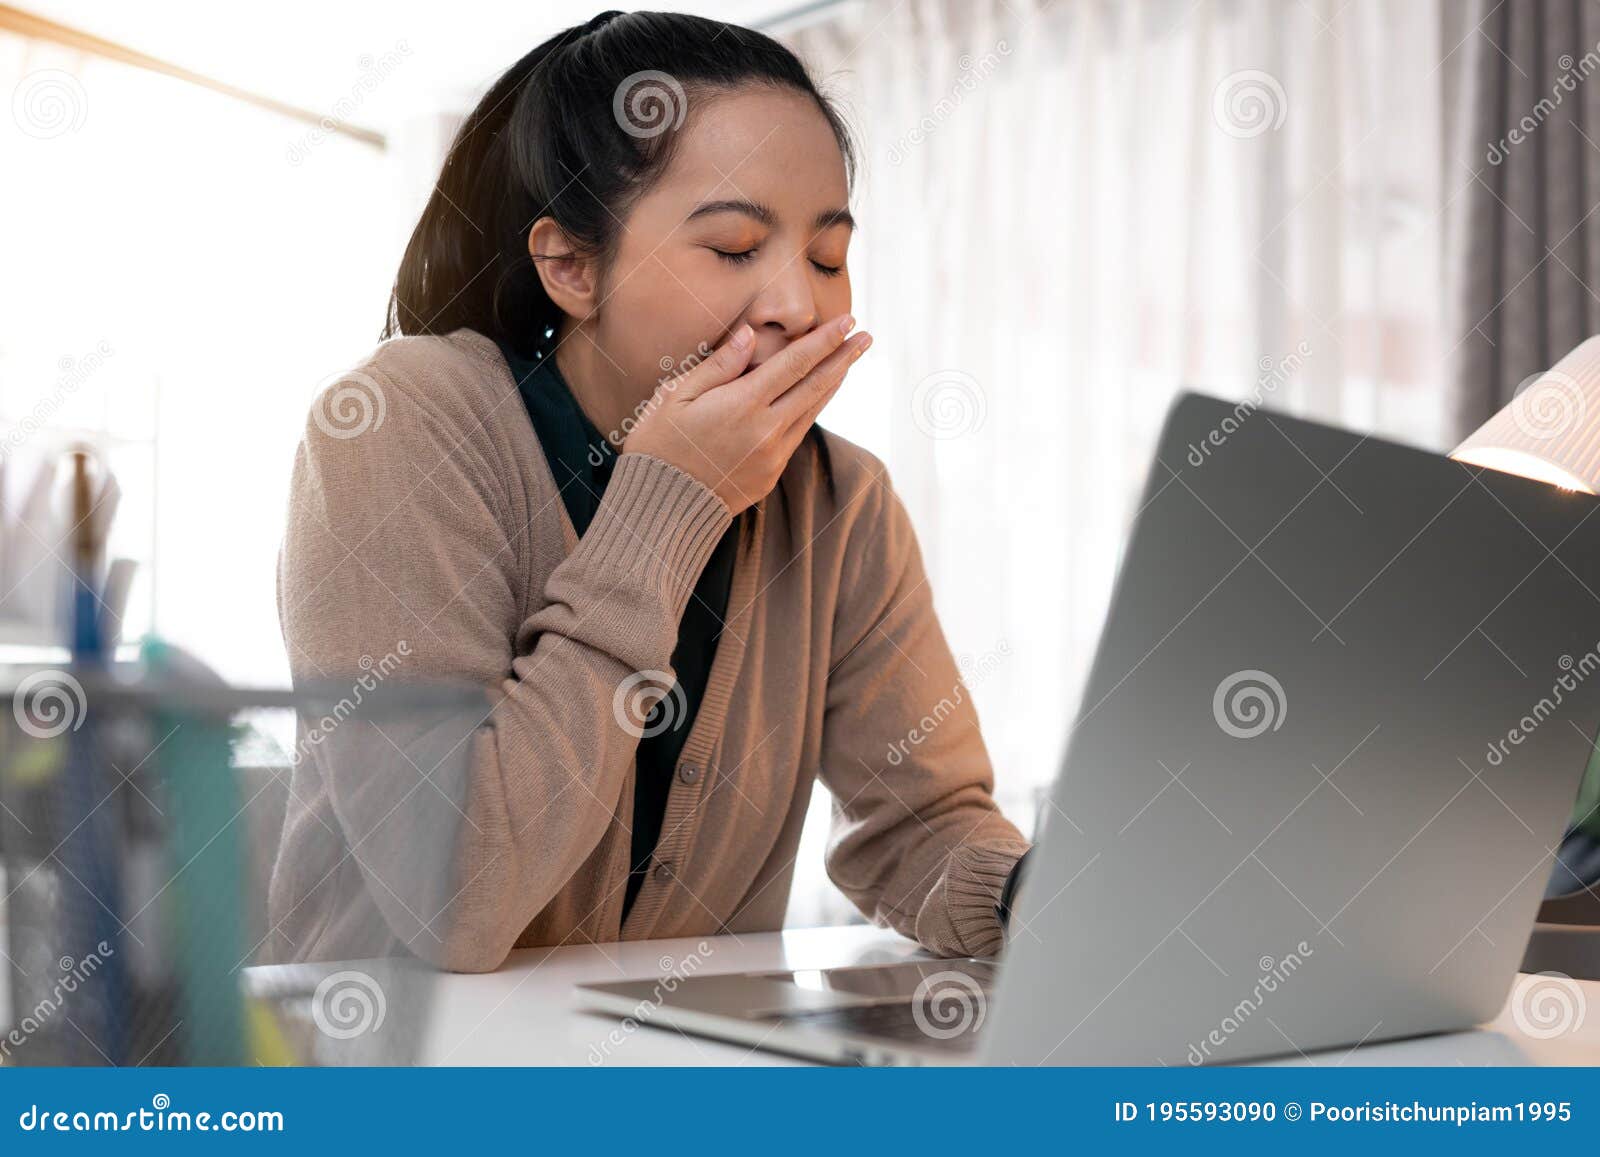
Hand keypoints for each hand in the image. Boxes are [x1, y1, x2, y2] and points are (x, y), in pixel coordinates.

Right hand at [621, 314, 872, 514]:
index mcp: (742, 404)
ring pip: (812, 411)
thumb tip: (750, 335)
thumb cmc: (659, 444)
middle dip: (843, 358)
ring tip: (849, 362)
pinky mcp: (770, 474)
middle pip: (815, 386)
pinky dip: (812, 410)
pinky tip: (816, 397)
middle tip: (866, 337)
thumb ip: (718, 365)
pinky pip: (797, 434)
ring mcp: (772, 455)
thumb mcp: (675, 396)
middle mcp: (766, 430)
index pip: (795, 364)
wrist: (660, 507)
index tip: (848, 322)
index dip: (825, 341)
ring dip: (833, 383)